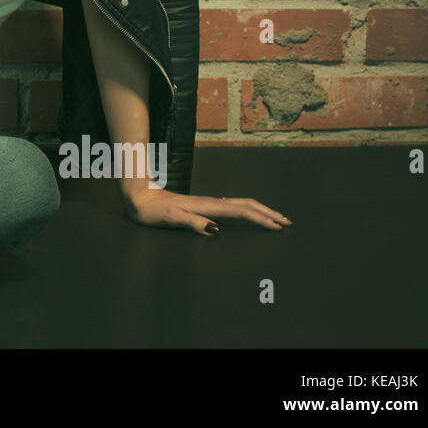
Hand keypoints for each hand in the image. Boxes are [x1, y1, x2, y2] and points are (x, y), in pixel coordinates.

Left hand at [125, 188, 291, 234]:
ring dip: (260, 210)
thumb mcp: (170, 218)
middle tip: (287, 222)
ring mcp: (208, 203)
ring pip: (240, 203)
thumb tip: (215, 229)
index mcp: (207, 206)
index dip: (261, 219)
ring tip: (275, 218)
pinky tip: (249, 216)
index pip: (240, 211)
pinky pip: (232, 207)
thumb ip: (192, 222)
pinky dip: (247, 211)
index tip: (279, 227)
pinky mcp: (203, 206)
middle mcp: (210, 202)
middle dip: (268, 213)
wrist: (140, 198)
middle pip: (246, 204)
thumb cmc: (153, 211)